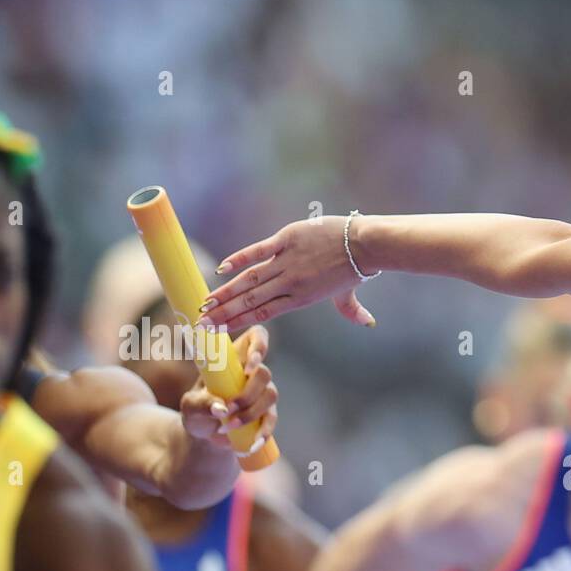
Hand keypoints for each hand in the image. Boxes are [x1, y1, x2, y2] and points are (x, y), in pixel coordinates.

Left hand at [179, 324, 277, 454]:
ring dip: (252, 412)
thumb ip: (202, 404)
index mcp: (233, 358)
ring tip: (229, 427)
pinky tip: (252, 444)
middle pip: (264, 372)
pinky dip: (264, 432)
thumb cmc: (196, 411)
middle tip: (228, 409)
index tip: (248, 367)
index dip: (260, 346)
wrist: (203, 435)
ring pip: (271, 395)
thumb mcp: (191, 406)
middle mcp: (252, 372)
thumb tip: (221, 409)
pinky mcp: (267, 414)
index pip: (257, 336)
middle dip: (248, 393)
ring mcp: (262, 393)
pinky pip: (272, 420)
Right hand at [201, 218, 376, 329]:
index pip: (263, 313)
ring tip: (205, 302)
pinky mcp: (287, 240)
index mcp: (301, 299)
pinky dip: (239, 259)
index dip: (240, 321)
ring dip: (225, 292)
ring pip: (249, 280)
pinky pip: (257, 251)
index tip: (220, 330)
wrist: (363, 245)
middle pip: (250, 300)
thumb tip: (369, 323)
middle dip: (224, 312)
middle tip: (201, 322)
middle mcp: (290, 284)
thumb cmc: (356, 269)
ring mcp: (287, 262)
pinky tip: (221, 269)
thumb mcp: (349, 295)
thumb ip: (352, 311)